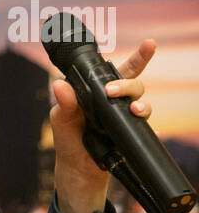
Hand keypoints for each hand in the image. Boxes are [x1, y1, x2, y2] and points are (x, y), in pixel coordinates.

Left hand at [51, 39, 155, 212]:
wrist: (75, 169)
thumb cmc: (68, 138)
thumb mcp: (60, 119)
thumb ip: (63, 103)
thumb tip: (59, 85)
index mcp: (99, 91)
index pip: (121, 70)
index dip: (138, 57)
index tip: (150, 44)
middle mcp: (116, 103)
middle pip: (135, 85)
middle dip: (129, 85)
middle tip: (112, 92)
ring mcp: (125, 120)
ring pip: (143, 105)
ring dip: (141, 105)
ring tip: (134, 110)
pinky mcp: (130, 138)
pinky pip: (146, 133)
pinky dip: (150, 132)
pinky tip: (151, 132)